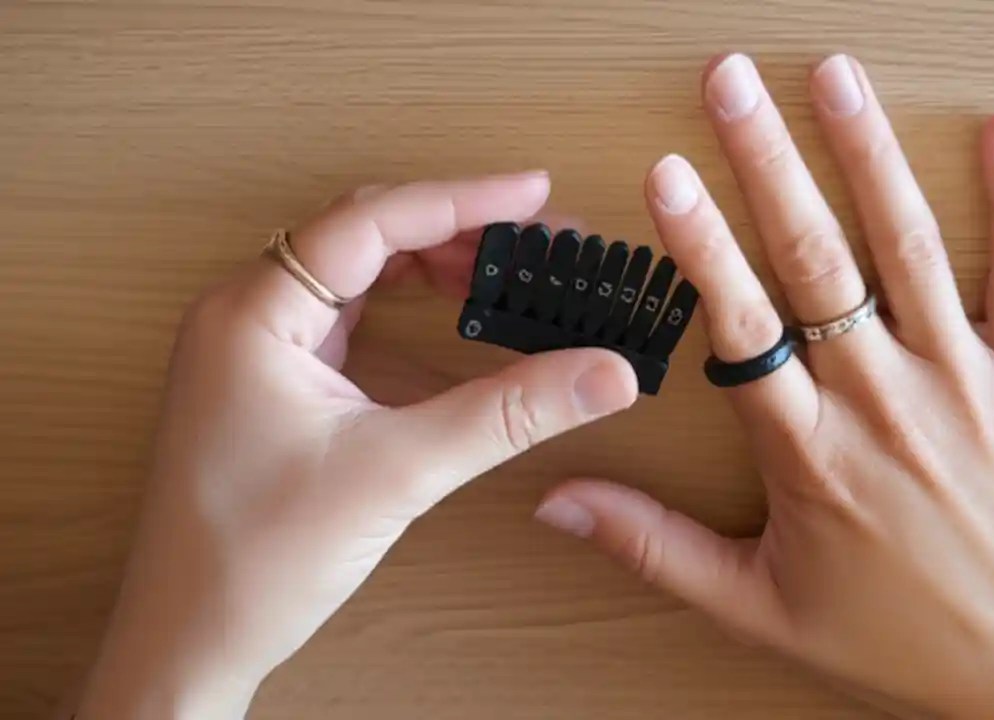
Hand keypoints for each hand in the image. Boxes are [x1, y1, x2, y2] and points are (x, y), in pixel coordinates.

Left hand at [79, 173, 638, 717]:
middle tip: (541, 236)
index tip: (536, 195)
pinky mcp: (273, 379)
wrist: (189, 639)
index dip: (462, 200)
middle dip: (457, 228)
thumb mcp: (397, 473)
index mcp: (253, 313)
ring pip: (357, 271)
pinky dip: (408, 305)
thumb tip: (602, 372)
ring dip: (434, 265)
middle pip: (365, 233)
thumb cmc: (257, 558)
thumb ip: (507, 414)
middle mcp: (246, 313)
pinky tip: (457, 317)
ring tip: (513, 269)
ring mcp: (256, 346)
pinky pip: (348, 314)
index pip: (371, 220)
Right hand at [535, 55, 993, 718]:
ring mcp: (963, 381)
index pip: (741, 326)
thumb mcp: (760, 609)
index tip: (667, 174)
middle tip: (731, 82)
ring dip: (866, 154)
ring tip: (833, 78)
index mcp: (810, 453)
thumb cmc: (902, 640)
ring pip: (908, 249)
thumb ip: (656, 549)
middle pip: (814, 261)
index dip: (699, 245)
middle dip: (765, 160)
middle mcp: (882, 401)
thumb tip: (560, 504)